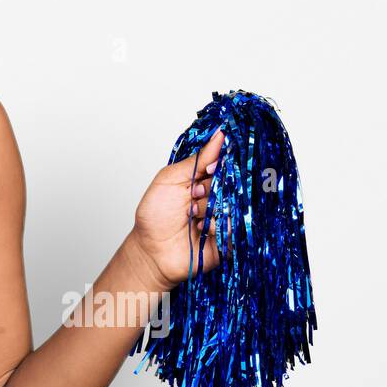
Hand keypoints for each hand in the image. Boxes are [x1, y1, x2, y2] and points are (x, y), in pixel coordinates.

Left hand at [127, 128, 226, 289]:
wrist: (151, 250)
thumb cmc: (156, 214)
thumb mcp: (170, 179)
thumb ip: (196, 160)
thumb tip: (219, 135)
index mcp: (205, 179)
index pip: (226, 163)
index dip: (219, 165)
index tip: (208, 170)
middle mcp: (218, 196)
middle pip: (231, 182)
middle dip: (209, 189)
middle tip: (192, 197)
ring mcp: (226, 217)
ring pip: (233, 203)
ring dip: (209, 209)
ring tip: (192, 217)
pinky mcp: (230, 238)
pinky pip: (235, 226)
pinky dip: (215, 226)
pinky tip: (200, 230)